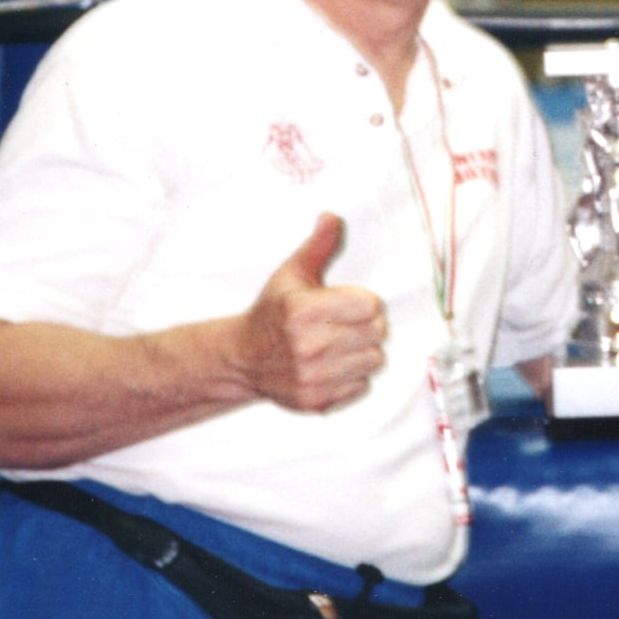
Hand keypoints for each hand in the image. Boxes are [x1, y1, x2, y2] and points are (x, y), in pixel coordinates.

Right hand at [236, 214, 387, 411]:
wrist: (242, 358)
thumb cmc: (272, 313)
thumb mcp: (291, 274)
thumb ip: (318, 246)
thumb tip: (333, 217)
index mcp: (303, 310)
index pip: (370, 306)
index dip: (363, 303)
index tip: (348, 304)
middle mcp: (308, 346)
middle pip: (376, 333)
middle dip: (366, 327)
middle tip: (344, 325)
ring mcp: (311, 377)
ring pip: (373, 361)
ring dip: (361, 353)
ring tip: (338, 345)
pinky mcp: (315, 401)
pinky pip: (361, 387)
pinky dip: (352, 378)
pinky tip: (332, 366)